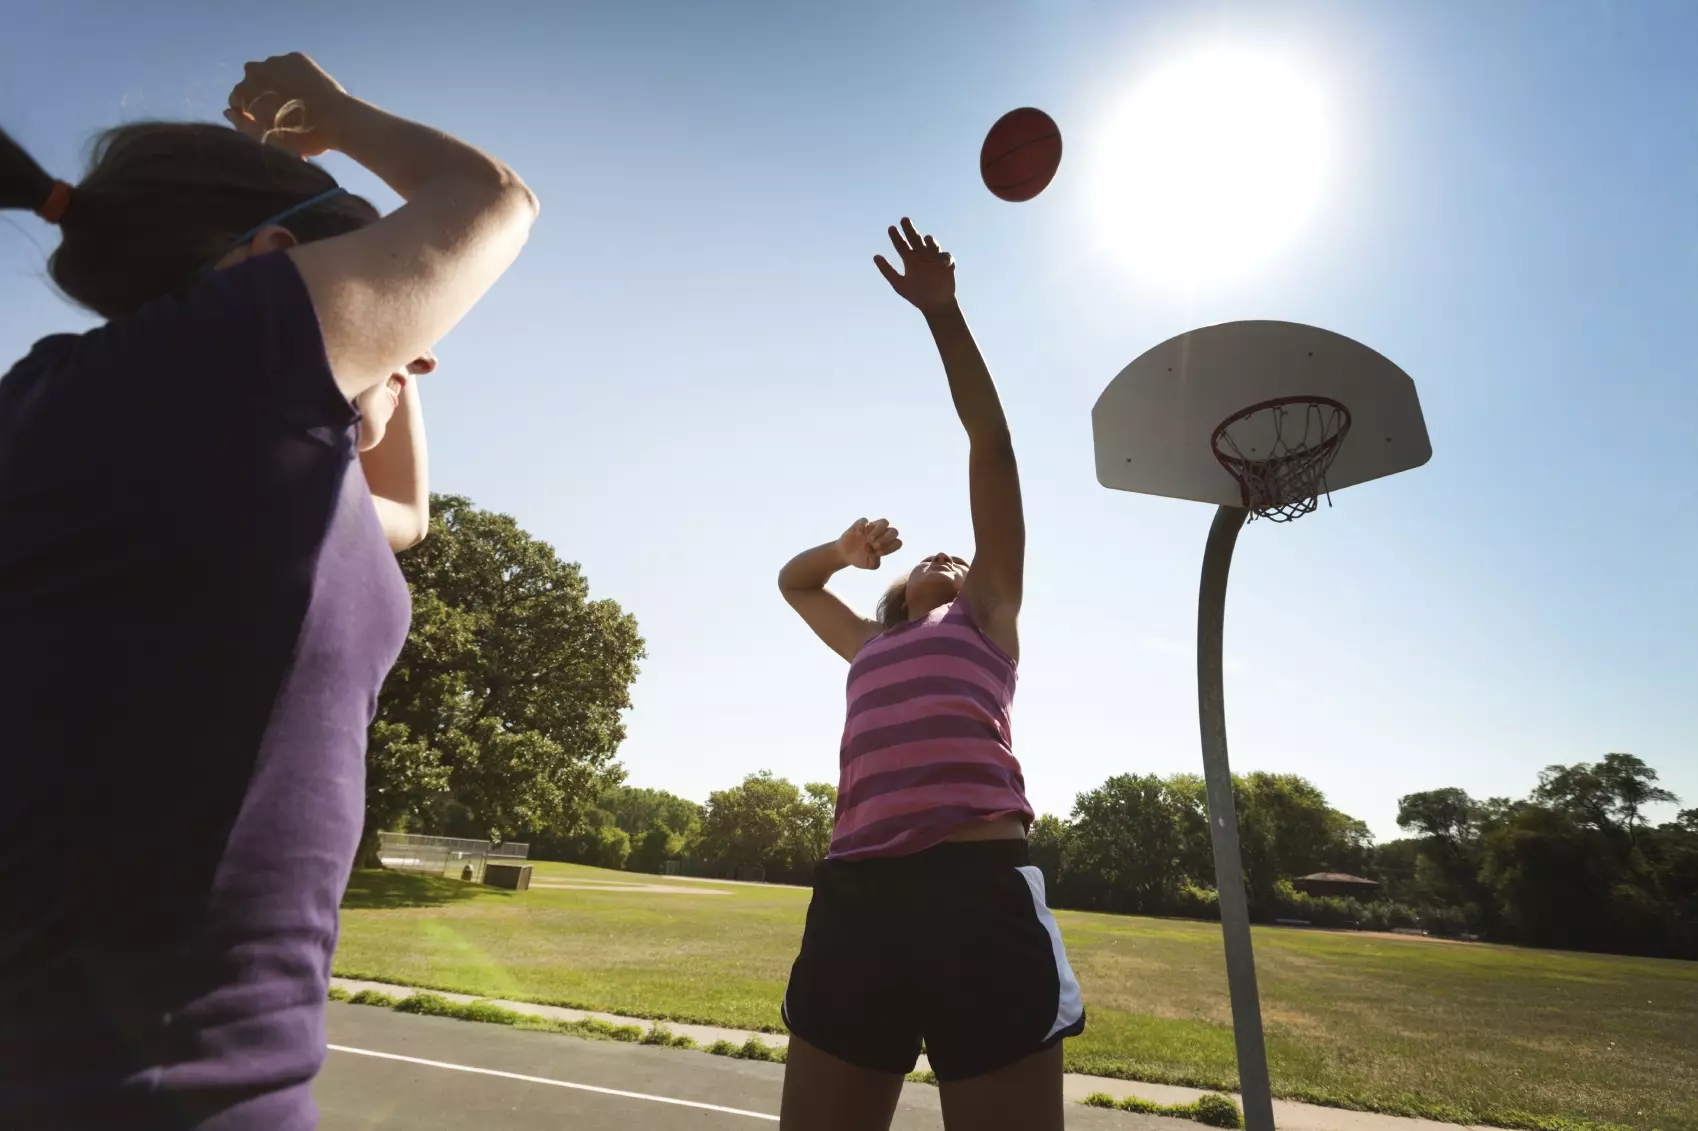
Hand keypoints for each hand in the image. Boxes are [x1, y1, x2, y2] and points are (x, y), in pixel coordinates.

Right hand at [225, 52, 353, 157]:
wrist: (336, 120)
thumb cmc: (299, 136)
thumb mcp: (266, 138)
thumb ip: (242, 124)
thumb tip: (228, 111)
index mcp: (243, 91)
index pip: (238, 99)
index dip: (250, 111)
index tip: (265, 121)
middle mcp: (254, 70)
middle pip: (252, 82)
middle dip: (261, 94)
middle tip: (282, 111)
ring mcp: (276, 60)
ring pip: (271, 72)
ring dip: (278, 83)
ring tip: (297, 101)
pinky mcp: (297, 57)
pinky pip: (291, 66)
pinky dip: (295, 76)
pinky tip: (308, 91)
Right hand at [836, 518, 901, 569]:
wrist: (845, 554)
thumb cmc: (861, 558)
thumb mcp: (870, 565)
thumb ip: (876, 561)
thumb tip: (875, 551)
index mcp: (887, 544)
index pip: (897, 543)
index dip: (890, 548)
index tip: (878, 553)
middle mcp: (882, 534)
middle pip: (894, 531)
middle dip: (886, 539)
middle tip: (875, 545)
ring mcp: (872, 528)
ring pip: (884, 522)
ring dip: (878, 531)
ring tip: (869, 540)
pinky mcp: (860, 524)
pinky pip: (865, 520)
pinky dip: (862, 526)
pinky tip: (858, 533)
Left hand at [874, 218, 956, 314]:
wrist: (935, 305)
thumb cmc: (917, 295)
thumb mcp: (899, 284)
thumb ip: (887, 271)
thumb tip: (875, 256)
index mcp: (910, 260)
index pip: (901, 245)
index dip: (896, 236)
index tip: (891, 228)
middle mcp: (922, 257)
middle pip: (915, 239)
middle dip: (910, 230)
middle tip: (904, 219)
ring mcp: (935, 259)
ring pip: (932, 245)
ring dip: (930, 242)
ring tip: (926, 239)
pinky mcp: (947, 265)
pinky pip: (947, 258)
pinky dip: (945, 258)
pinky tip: (942, 262)